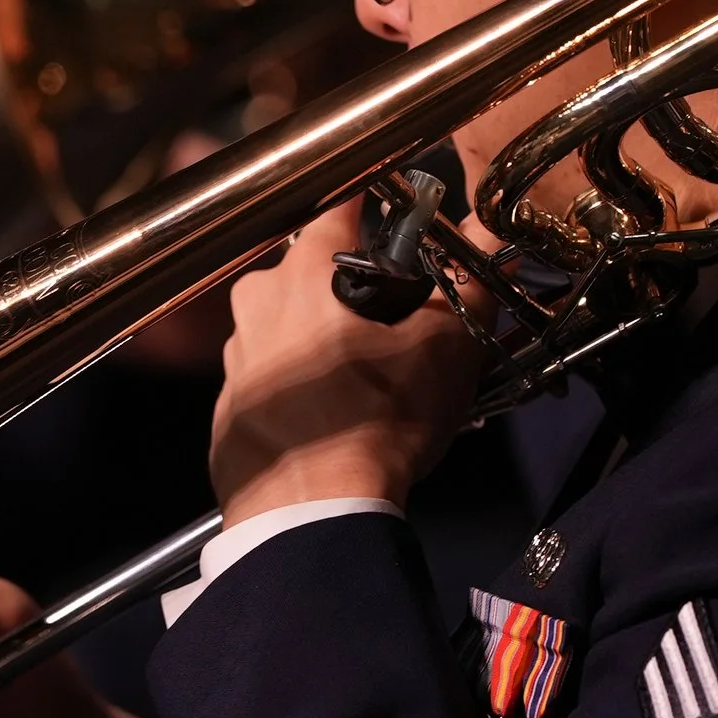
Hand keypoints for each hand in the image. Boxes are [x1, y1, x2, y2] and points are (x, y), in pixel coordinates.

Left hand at [211, 198, 487, 524]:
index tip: (394, 220)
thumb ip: (470, 285)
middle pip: (310, 271)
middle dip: (348, 288)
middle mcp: (258, 299)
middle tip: (392, 326)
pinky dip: (295, 389)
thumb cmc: (381, 420)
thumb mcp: (448, 350)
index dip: (372, 207)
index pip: (339, 205)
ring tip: (364, 382)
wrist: (311, 513)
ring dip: (319, 341)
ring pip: (284, 326)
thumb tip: (491, 238)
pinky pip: (267, 380)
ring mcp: (234, 355)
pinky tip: (328, 419)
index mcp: (308, 269)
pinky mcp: (226, 407)